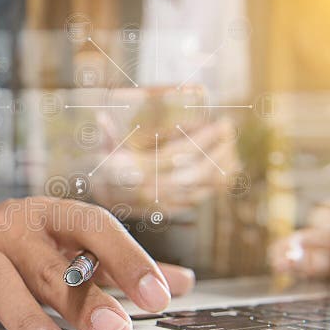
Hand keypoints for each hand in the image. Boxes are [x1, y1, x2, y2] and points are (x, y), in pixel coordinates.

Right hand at [0, 197, 193, 329]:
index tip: (159, 296)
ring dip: (29, 320)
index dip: (127, 259)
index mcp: (50, 215)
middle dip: (84, 300)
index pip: (93, 226)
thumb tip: (183, 282)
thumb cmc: (18, 238)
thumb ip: (119, 264)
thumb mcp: (67, 240)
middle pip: (49, 262)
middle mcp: (11, 225)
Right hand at [92, 115, 239, 213]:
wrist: (96, 201)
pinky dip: (212, 189)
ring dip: (220, 171)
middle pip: (193, 171)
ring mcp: (159, 203)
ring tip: (233, 153)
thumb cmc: (102, 168)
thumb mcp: (102, 150)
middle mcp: (150, 188)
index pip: (177, 153)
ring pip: (197, 187)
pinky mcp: (164, 211)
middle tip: (230, 132)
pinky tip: (225, 176)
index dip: (203, 139)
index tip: (220, 123)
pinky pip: (193, 201)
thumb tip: (101, 118)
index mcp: (137, 170)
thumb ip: (107, 135)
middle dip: (217, 151)